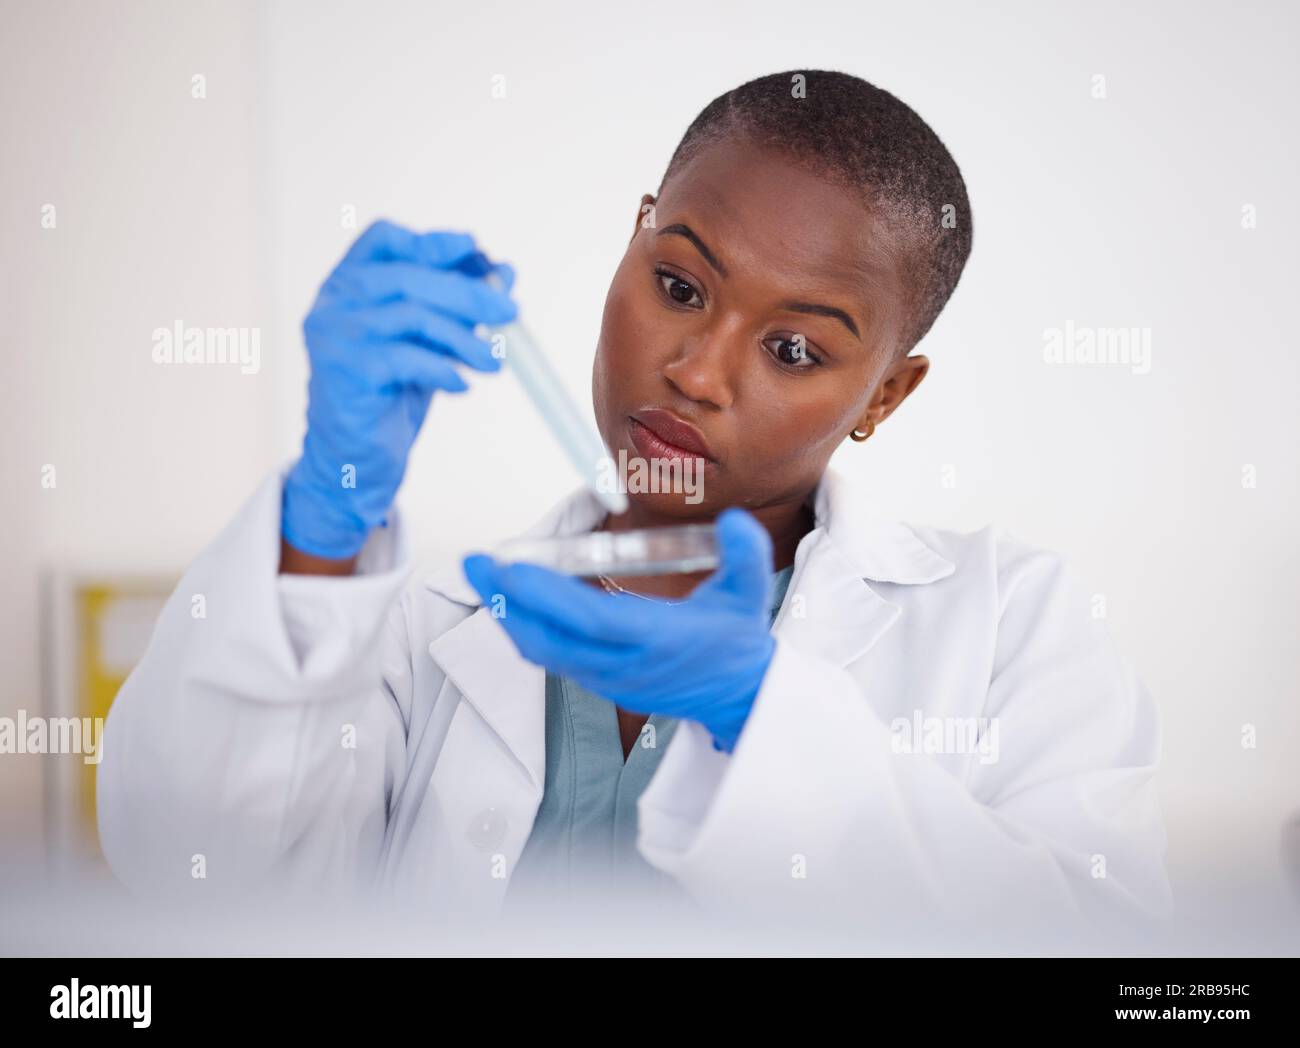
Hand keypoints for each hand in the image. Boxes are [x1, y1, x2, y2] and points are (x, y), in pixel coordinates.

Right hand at [282, 219, 517, 558]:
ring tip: (494, 362)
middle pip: (409, 277)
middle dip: (468, 292)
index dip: (430, 240)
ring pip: (412, 316)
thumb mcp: (429, 341)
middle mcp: (334, 301)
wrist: (356, 454)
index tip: (474, 248)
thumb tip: (505, 272)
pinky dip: (442, 369)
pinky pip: (405, 359)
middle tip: (511, 311)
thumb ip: (458, 304)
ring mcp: (334, 334)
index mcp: (348, 283)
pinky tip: (461, 384)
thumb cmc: (392, 392)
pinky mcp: (345, 370)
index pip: (382, 238)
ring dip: (464, 337)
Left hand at [462, 508, 777, 752]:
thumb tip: (734, 520)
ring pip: (543, 651)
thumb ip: (745, 554)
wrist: (738, 697)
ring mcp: (607, 677)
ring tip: (483, 576)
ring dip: (508, 614)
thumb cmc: (737, 639)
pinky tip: (509, 600)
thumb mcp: (749, 593)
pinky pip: (550, 656)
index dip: (547, 596)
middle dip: (507, 600)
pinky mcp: (599, 681)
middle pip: (550, 637)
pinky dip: (523, 627)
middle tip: (474, 561)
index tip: (512, 567)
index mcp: (657, 638)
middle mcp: (624, 663)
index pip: (590, 619)